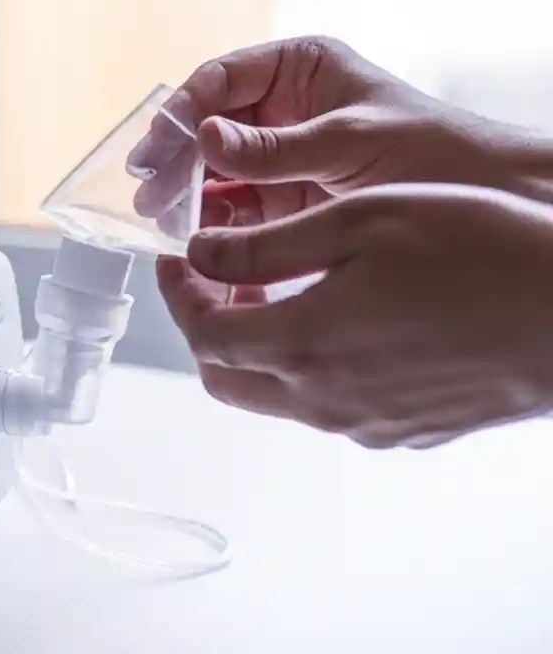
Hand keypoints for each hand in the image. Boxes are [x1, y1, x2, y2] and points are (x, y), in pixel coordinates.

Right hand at [133, 36, 552, 230]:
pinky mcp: (285, 202)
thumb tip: (205, 136)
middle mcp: (283, 109)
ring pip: (214, 169)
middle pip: (208, 126)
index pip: (221, 80)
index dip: (184, 110)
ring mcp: (281, 156)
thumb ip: (275, 146)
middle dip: (175, 156)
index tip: (159, 142)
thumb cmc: (432, 153)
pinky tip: (193, 236)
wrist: (482, 203)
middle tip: (148, 188)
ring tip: (160, 216)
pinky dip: (211, 221)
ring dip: (185, 190)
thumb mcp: (348, 142)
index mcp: (300, 70)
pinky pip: (234, 206)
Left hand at [157, 183, 552, 448]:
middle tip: (213, 278)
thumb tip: (199, 257)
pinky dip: (304, 368)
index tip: (174, 259)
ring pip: (274, 397)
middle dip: (205, 326)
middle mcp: (324, 400)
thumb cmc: (479, 250)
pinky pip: (326, 407)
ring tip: (271, 292)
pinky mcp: (404, 433)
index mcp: (302, 346)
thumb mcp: (358, 221)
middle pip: (226, 376)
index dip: (177, 294)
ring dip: (254, 348)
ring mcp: (366, 425)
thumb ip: (264, 247)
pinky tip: (333, 320)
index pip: (202, 333)